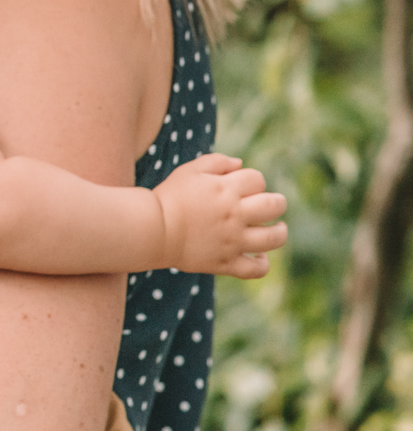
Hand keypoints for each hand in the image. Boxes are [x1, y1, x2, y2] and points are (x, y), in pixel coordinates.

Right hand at [153, 152, 287, 276]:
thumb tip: (241, 165)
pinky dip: (262, 263)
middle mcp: (235, 214)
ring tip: (278, 228)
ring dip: (280, 232)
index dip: (253, 181)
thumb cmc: (170, 196)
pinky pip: (256, 269)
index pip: (257, 180)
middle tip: (271, 205)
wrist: (152, 228)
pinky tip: (259, 256)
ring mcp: (233, 240)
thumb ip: (216, 161)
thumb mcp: (189, 170)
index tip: (243, 186)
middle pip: (274, 205)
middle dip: (277, 202)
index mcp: (226, 189)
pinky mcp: (226, 262)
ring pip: (274, 238)